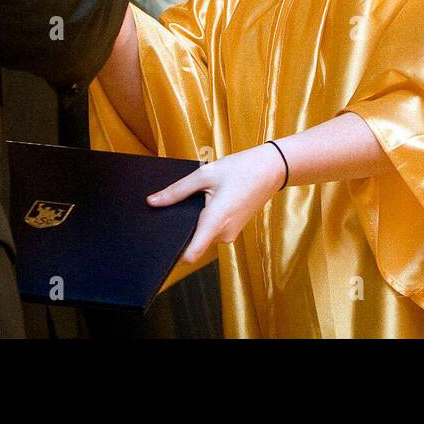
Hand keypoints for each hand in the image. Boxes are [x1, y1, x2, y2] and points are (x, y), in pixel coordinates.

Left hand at [147, 144, 286, 262]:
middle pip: (193, 240)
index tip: (160, 247)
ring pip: (202, 234)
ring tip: (196, 196)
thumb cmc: (240, 169)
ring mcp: (230, 234)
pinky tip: (208, 199)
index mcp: (216, 221)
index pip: (191, 253)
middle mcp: (223, 234)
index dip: (173, 254)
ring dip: (195, 220)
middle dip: (182, 226)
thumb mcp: (205, 174)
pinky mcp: (233, 230)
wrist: (271, 170)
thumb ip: (177, 190)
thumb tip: (152, 202)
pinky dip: (205, 219)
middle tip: (175, 204)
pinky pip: (212, 230)